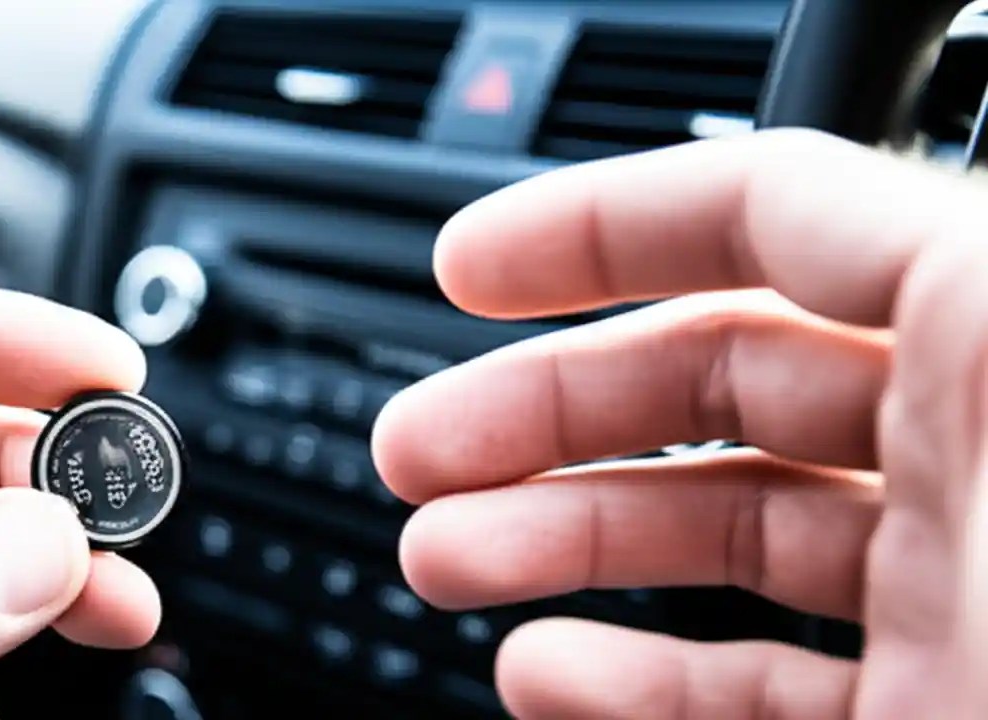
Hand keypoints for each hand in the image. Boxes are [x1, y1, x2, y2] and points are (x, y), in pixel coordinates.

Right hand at [373, 129, 987, 718]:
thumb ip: (935, 298)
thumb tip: (778, 206)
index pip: (781, 216)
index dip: (603, 223)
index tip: (469, 269)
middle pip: (732, 373)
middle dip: (542, 403)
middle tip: (422, 446)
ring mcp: (974, 594)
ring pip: (745, 519)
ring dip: (565, 535)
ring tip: (446, 558)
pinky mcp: (951, 697)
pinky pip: (783, 661)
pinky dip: (650, 670)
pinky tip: (553, 675)